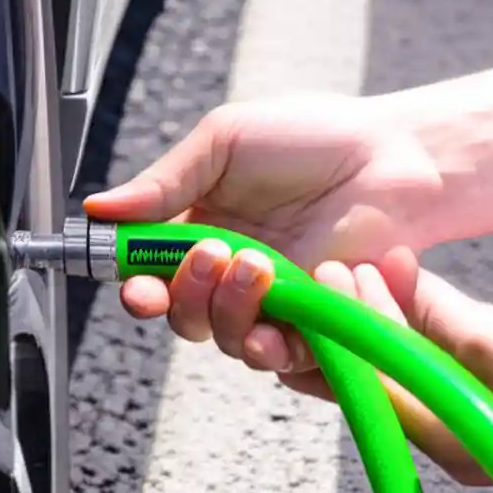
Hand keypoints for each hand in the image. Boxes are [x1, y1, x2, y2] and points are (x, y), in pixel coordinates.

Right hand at [82, 93, 443, 364]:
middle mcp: (233, 273)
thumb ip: (165, 181)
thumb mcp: (225, 141)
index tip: (134, 284)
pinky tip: (286, 303)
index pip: (152, 275)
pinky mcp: (317, 322)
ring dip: (230, 310)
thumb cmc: (313, 136)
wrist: (393, 153)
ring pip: (228, 339)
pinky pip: (283, 355)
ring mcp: (277, 301)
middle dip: (185, 296)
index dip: (136, 287)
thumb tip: (99, 209)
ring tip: (257, 264)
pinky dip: (275, 339)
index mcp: (201, 228)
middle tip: (212, 254)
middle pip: (183, 317)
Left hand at [277, 248, 492, 486]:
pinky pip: (448, 377)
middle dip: (360, 326)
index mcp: (441, 438)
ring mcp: (481, 436)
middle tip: (345, 269)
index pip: (367, 378)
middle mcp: (451, 447)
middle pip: (383, 382)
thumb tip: (387, 279)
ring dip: (396, 326)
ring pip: (417, 377)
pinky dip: (430, 339)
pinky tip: (431, 304)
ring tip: (387, 276)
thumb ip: (435, 313)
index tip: (338, 270)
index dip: (346, 323)